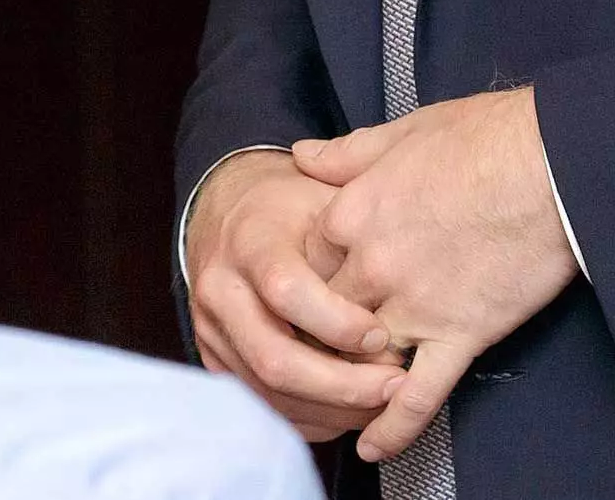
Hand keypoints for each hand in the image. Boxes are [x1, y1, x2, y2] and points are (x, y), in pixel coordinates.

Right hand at [185, 148, 404, 441]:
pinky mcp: (215, 358)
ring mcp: (211, 328)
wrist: (230, 213)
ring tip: (382, 402)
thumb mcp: (326, 196)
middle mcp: (220, 287)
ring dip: (335, 411)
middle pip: (274, 358)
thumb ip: (359, 228)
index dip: (338, 323)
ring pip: (271, 393)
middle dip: (343, 386)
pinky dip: (313, 418)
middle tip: (395, 386)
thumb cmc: (291, 209)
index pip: (286, 291)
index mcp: (248, 240)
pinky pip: (264, 407)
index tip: (382, 335)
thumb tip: (403, 280)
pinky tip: (349, 408)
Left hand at [297, 87, 578, 463]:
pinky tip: (373, 447)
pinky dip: (392, 425)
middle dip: (320, 333)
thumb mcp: (400, 133)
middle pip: (323, 313)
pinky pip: (418, 393)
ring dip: (348, 377)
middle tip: (319, 350)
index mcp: (349, 212)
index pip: (304, 263)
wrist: (552, 164)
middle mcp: (370, 262)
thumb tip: (304, 158)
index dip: (306, 282)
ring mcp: (414, 303)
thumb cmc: (484, 139)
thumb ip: (346, 154)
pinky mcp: (461, 333)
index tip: (310, 295)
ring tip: (339, 396)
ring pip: (359, 356)